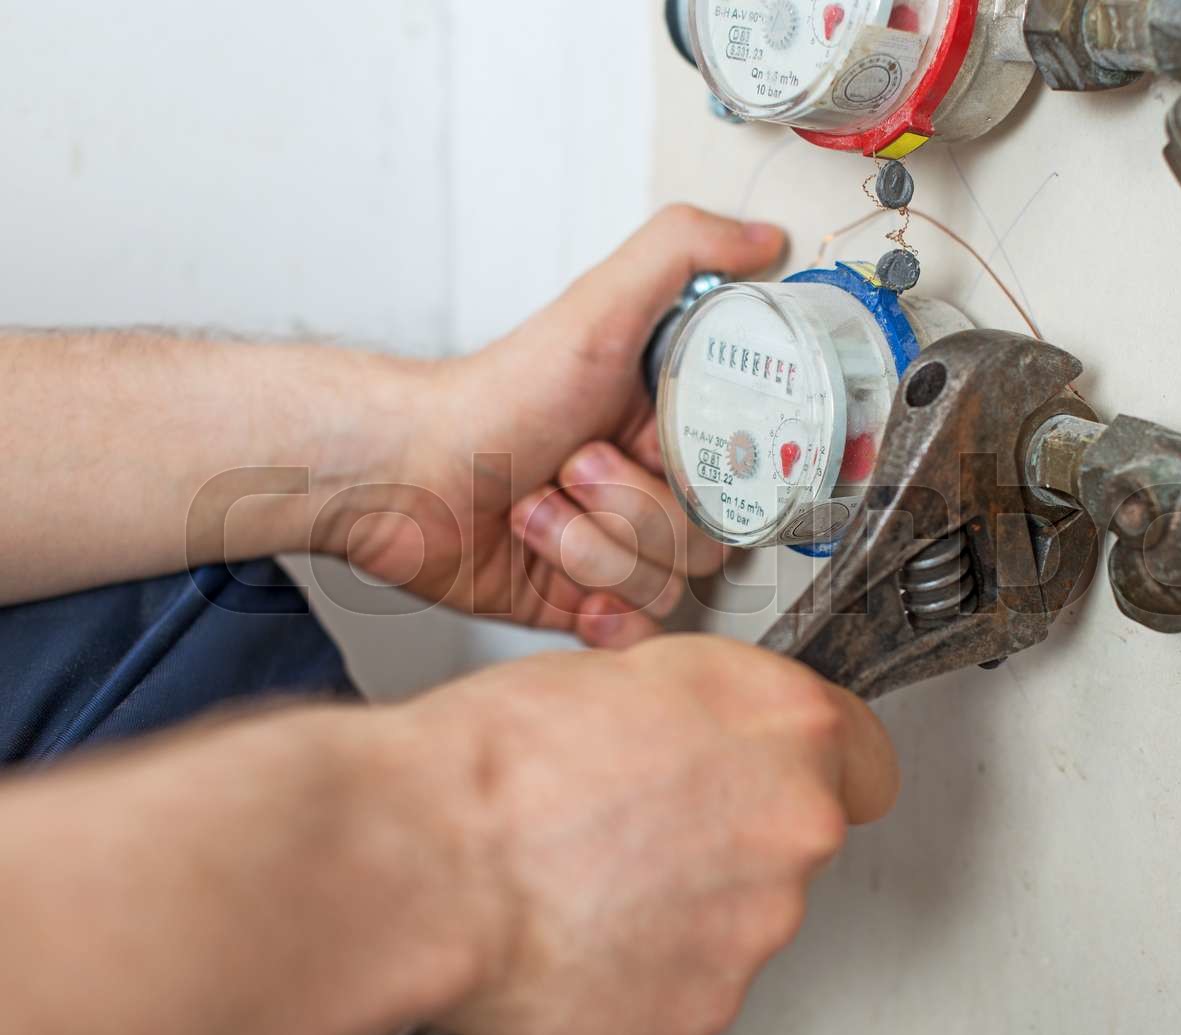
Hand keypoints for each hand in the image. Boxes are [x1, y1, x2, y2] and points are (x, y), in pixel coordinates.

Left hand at [325, 207, 787, 646]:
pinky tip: (553, 574)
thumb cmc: (492, 396)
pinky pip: (633, 633)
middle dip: (628, 509)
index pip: (742, 479)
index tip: (640, 444)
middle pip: (706, 541)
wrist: (402, 474)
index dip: (693, 473)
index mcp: (667, 428)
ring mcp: (618, 549)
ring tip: (535, 510)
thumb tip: (760, 237)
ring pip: (666, 586)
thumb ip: (680, 252)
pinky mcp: (582, 601)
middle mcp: (649, 490)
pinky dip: (595, 609)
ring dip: (589, 549)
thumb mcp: (596, 308)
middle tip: (567, 469)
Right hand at [416, 636, 899, 1034]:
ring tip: (593, 876)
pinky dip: (646, 963)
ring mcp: (756, 925)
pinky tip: (581, 929)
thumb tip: (708, 731)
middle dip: (735, 832)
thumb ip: (707, 712)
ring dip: (689, 900)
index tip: (784, 776)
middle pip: (797, 836)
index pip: (863, 756)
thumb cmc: (500, 760)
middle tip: (644, 823)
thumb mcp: (626, 674)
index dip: (815, 766)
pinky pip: (691, 978)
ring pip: (743, 912)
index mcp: (785, 726)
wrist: (426, 859)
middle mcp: (793, 826)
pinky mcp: (706, 1005)